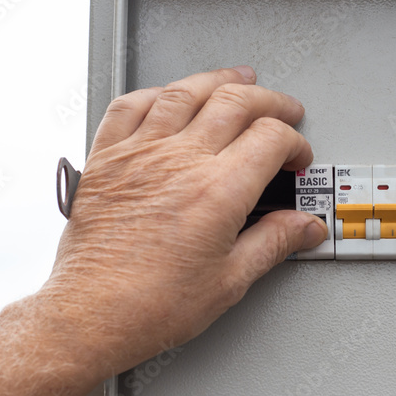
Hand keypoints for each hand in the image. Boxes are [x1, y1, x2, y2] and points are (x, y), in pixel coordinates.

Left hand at [39, 66, 326, 376]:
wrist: (90, 315)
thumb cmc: (151, 305)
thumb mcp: (230, 281)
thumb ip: (274, 243)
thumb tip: (304, 228)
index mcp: (217, 192)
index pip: (271, 138)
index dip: (295, 142)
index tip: (297, 157)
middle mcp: (179, 163)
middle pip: (236, 102)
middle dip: (270, 102)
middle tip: (283, 110)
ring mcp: (140, 155)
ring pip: (186, 91)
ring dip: (219, 80)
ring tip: (238, 80)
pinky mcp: (107, 158)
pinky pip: (130, 105)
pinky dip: (157, 92)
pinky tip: (170, 95)